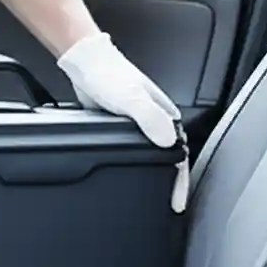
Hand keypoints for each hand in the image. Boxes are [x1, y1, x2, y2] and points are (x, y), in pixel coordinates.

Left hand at [58, 32, 189, 211]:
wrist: (86, 63)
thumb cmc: (108, 74)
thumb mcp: (130, 98)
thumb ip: (149, 119)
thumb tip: (168, 141)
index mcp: (164, 114)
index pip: (180, 153)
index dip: (180, 180)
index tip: (177, 201)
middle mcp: (155, 119)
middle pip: (170, 156)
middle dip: (172, 181)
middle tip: (168, 204)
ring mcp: (139, 122)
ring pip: (152, 153)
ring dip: (155, 172)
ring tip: (154, 194)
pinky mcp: (122, 124)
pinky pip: (133, 147)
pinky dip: (135, 161)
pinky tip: (129, 171)